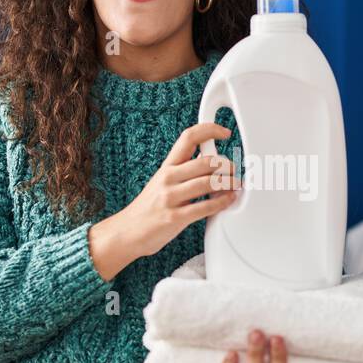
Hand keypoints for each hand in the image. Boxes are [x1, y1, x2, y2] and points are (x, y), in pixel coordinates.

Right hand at [88, 122, 240, 279]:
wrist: (127, 232)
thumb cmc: (148, 208)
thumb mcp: (162, 181)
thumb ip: (183, 171)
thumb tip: (211, 162)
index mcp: (167, 167)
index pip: (189, 137)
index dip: (210, 130)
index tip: (224, 132)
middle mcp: (168, 178)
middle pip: (205, 161)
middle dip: (226, 164)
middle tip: (234, 169)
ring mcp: (171, 197)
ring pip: (208, 183)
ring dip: (228, 183)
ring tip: (235, 185)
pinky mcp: (175, 217)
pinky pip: (205, 207)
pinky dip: (222, 203)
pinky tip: (228, 200)